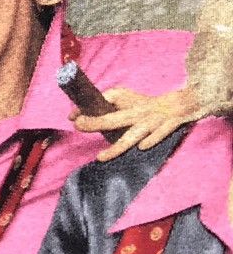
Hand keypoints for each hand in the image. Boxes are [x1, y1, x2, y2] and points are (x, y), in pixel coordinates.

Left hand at [73, 85, 199, 162]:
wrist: (180, 105)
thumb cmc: (144, 104)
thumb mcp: (123, 96)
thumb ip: (102, 101)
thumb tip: (76, 115)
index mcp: (127, 107)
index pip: (103, 107)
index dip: (88, 114)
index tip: (73, 118)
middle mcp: (138, 115)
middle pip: (114, 120)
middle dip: (96, 123)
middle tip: (78, 125)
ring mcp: (153, 122)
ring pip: (132, 136)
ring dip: (117, 146)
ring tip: (101, 157)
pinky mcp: (168, 127)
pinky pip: (159, 135)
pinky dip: (151, 139)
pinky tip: (141, 147)